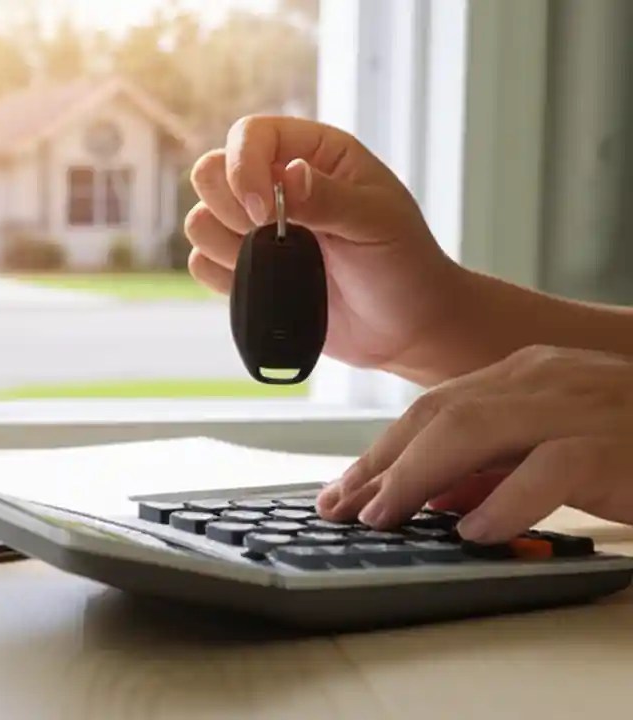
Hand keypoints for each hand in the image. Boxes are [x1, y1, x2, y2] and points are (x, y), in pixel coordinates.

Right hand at [185, 116, 466, 374]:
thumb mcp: (378, 223)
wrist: (405, 329)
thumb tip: (289, 173)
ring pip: (199, 220)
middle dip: (230, 208)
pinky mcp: (245, 270)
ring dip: (228, 245)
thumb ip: (330, 198)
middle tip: (274, 236)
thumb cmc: (404, 265)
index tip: (263, 212)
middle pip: (209, 172)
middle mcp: (276, 184)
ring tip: (280, 264)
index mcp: (312, 153)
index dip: (243, 167)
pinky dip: (223, 277)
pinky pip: (201, 264)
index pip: (250, 135)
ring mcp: (256, 229)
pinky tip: (267, 285)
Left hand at [316, 345, 632, 542]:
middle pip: (439, 414)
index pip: (432, 408)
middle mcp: (545, 377)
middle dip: (382, 464)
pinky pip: (547, 468)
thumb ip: (493, 467)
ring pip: (475, 429)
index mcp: (525, 373)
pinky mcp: (614, 441)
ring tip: (385, 519)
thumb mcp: (551, 454)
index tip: (340, 492)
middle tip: (343, 509)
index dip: (379, 451)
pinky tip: (472, 532)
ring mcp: (581, 403)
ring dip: (419, 477)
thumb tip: (428, 499)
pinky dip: (503, 501)